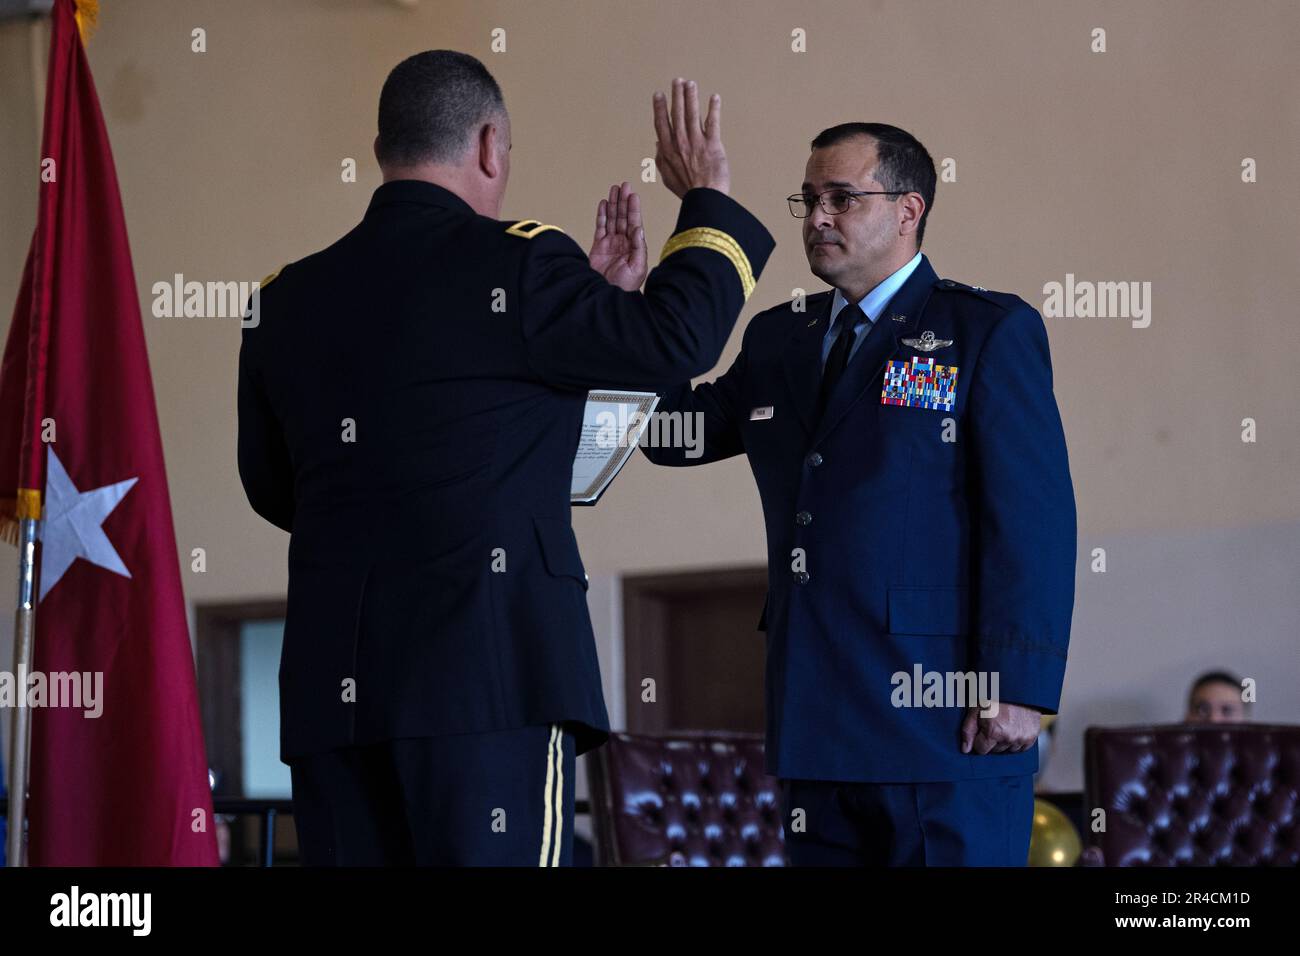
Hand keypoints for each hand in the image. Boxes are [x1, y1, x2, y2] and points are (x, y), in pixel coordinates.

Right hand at [587, 182, 646, 291]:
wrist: (606, 296)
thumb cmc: (625, 287)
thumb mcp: (637, 269)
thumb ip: (638, 248)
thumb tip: (638, 230)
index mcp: (635, 247)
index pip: (635, 223)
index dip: (633, 208)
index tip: (633, 194)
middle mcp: (624, 243)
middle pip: (624, 217)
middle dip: (624, 201)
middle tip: (624, 185)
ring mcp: (611, 244)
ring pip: (613, 219)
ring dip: (614, 204)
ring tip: (614, 189)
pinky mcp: (599, 247)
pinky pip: (600, 227)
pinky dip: (602, 215)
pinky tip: (604, 204)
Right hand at [652, 78, 729, 197]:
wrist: (705, 199)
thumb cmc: (688, 191)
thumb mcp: (668, 178)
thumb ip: (661, 160)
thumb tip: (658, 144)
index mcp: (668, 151)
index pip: (662, 124)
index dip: (660, 108)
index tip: (658, 95)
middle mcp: (680, 143)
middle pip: (677, 114)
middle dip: (676, 95)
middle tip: (677, 81)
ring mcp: (696, 142)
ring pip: (692, 114)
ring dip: (691, 96)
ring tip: (690, 83)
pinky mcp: (712, 145)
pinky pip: (713, 122)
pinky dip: (713, 109)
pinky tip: (714, 98)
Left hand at [960, 702, 1041, 754]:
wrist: (1017, 686)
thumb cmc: (993, 694)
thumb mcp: (975, 708)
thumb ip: (968, 730)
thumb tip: (965, 749)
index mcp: (994, 732)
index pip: (981, 750)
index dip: (978, 739)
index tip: (981, 728)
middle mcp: (1009, 738)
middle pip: (994, 750)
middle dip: (991, 739)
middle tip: (993, 722)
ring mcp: (1022, 738)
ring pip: (1007, 750)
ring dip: (1004, 741)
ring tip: (1004, 723)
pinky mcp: (1031, 737)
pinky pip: (1020, 748)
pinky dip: (1016, 740)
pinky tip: (1012, 727)